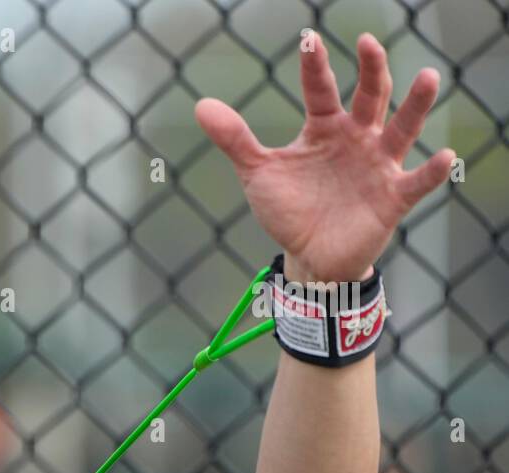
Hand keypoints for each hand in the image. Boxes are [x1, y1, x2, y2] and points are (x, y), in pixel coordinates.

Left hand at [195, 32, 455, 282]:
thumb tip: (201, 105)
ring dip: (415, 105)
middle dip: (371, 70)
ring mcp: (378, 166)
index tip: (308, 40)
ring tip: (426, 77)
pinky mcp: (393, 197)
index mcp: (324, 129)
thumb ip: (235, 139)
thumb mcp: (258, 172)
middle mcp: (357, 139)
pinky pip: (417, 181)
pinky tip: (445, 156)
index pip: (321, 91)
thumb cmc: (289, 210)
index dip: (315, 67)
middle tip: (368, 43)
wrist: (310, 258)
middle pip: (369, 97)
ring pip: (403, 129)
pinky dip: (432, 170)